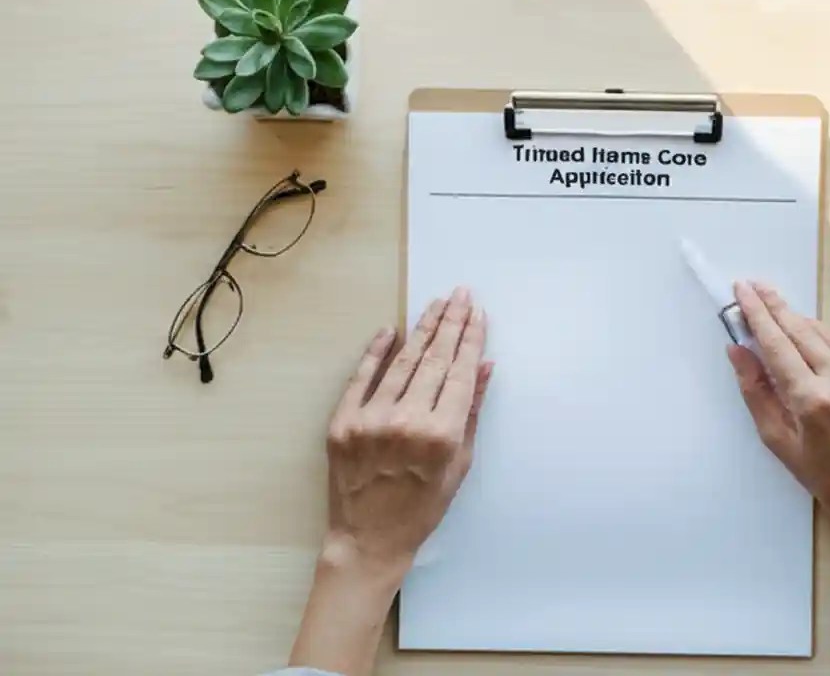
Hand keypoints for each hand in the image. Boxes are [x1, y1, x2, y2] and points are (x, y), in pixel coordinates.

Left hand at [324, 286, 492, 571]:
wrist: (369, 539)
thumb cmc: (423, 508)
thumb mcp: (459, 463)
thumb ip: (470, 411)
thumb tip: (483, 366)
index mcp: (442, 435)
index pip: (460, 372)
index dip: (470, 338)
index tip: (478, 312)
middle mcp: (407, 422)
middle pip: (434, 359)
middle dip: (450, 323)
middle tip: (460, 295)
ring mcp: (370, 420)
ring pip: (402, 362)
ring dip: (421, 329)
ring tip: (435, 304)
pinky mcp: (342, 423)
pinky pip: (361, 377)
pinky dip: (376, 351)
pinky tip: (391, 330)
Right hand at [727, 281, 829, 539]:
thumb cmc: (824, 478)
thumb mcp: (779, 441)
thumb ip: (756, 392)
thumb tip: (738, 350)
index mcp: (812, 400)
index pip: (777, 344)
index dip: (757, 314)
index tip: (742, 290)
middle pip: (801, 330)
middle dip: (775, 305)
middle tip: (754, 285)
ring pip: (824, 333)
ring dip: (798, 318)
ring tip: (776, 307)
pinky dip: (824, 333)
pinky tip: (809, 330)